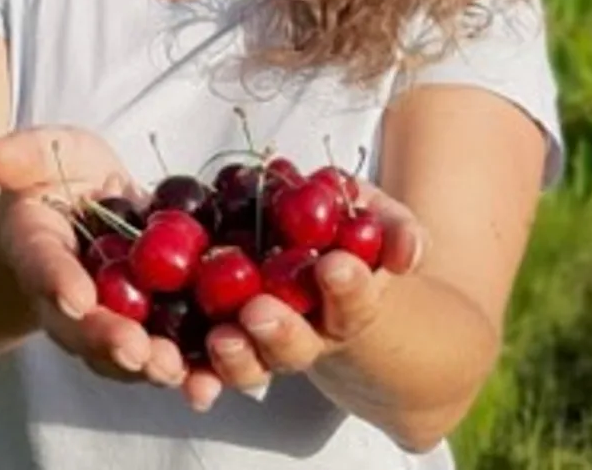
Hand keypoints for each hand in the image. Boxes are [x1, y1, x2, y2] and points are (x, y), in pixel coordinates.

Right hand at [0, 126, 189, 388]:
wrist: (87, 217)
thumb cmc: (65, 182)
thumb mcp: (50, 153)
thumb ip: (26, 154)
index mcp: (38, 250)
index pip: (41, 267)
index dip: (55, 282)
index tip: (74, 295)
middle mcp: (68, 301)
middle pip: (83, 329)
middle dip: (108, 341)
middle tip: (134, 347)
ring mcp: (109, 323)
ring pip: (124, 355)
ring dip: (149, 365)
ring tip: (173, 367)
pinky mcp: (152, 331)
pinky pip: (166, 359)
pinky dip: (187, 375)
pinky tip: (208, 383)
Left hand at [177, 181, 427, 412]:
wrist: (311, 254)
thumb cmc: (353, 237)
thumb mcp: (378, 220)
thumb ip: (397, 231)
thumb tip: (409, 251)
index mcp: (346, 308)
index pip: (352, 304)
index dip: (347, 289)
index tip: (335, 266)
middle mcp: (304, 335)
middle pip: (293, 346)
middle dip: (280, 331)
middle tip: (261, 312)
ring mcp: (260, 342)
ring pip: (249, 361)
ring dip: (235, 356)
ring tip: (221, 337)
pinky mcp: (219, 337)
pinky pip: (204, 362)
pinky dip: (194, 370)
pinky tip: (182, 369)